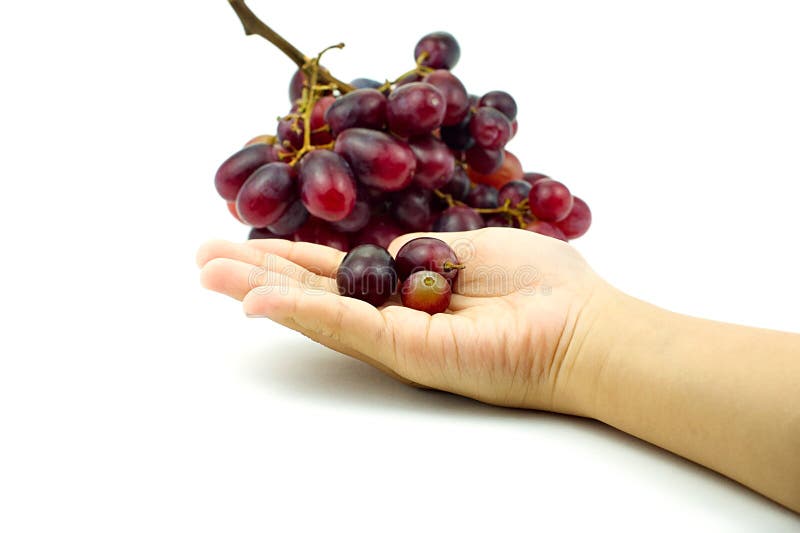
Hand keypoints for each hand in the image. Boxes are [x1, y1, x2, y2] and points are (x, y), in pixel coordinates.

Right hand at [197, 228, 612, 415]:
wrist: (582, 328)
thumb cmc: (542, 286)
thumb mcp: (470, 248)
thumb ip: (422, 251)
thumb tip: (390, 248)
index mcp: (410, 287)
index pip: (339, 270)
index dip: (293, 256)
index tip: (251, 240)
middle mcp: (395, 314)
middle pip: (314, 291)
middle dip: (257, 273)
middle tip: (203, 259)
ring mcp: (396, 335)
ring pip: (317, 309)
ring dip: (259, 290)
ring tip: (208, 273)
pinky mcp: (408, 350)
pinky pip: (346, 324)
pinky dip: (300, 312)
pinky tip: (255, 302)